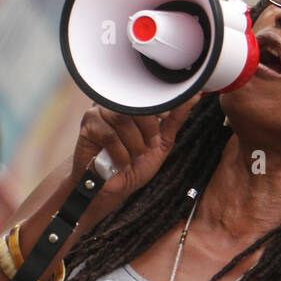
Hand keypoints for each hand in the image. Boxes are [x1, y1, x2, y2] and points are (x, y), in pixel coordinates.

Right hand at [70, 97, 196, 213]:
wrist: (113, 186)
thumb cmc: (135, 163)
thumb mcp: (161, 142)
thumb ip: (175, 119)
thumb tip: (193, 97)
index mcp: (133, 102)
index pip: (150, 94)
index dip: (160, 114)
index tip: (160, 131)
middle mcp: (115, 102)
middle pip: (137, 105)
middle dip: (149, 131)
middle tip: (148, 146)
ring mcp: (99, 111)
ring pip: (122, 119)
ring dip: (134, 144)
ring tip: (134, 155)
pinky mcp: (88, 126)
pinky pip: (109, 135)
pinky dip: (120, 153)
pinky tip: (120, 162)